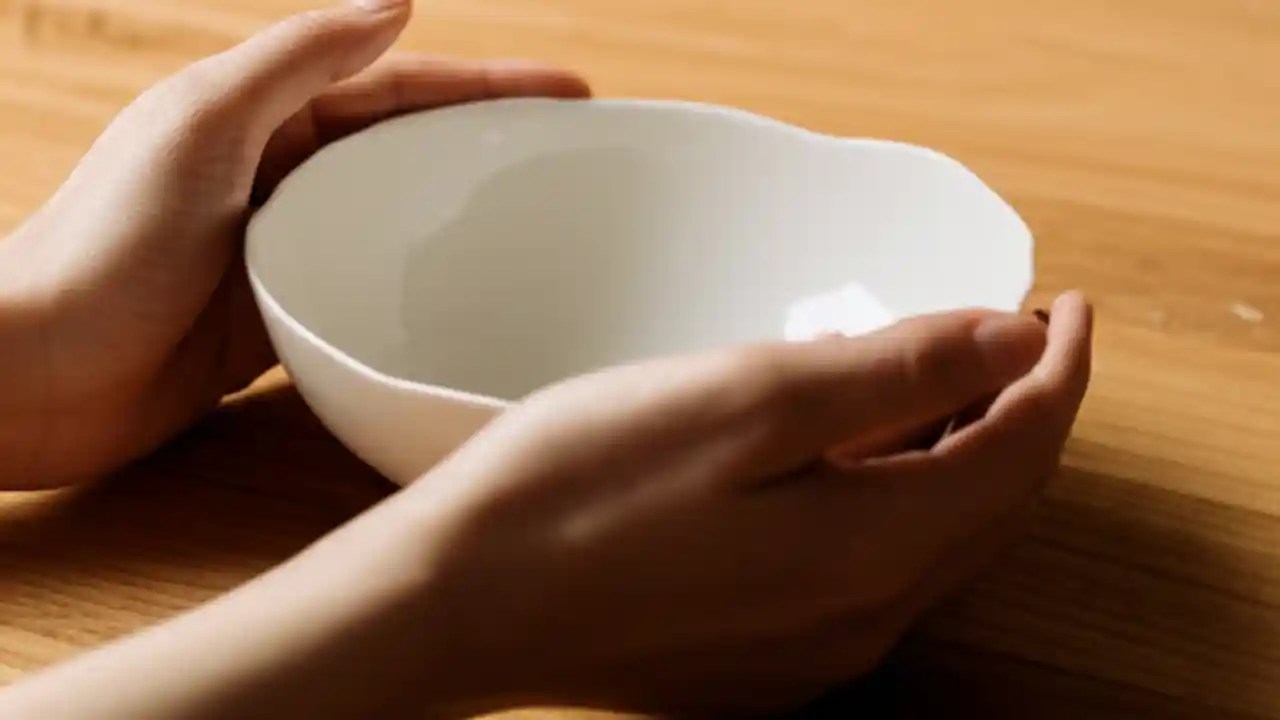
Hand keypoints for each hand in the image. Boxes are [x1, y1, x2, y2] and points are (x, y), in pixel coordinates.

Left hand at [0, 0, 588, 487]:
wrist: (38, 374)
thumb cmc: (104, 243)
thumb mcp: (202, 123)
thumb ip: (298, 59)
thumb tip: (399, 2)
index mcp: (263, 116)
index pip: (398, 87)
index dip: (488, 85)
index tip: (573, 94)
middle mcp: (279, 177)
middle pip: (410, 152)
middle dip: (493, 149)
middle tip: (582, 164)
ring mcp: (285, 251)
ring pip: (396, 226)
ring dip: (465, 223)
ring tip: (547, 233)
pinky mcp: (280, 321)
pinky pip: (367, 294)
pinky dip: (418, 293)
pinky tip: (468, 304)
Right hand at [399, 294, 1091, 713]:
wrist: (460, 604)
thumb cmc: (582, 489)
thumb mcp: (746, 399)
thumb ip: (896, 374)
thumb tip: (1008, 343)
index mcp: (875, 552)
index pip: (1023, 450)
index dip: (1057, 370)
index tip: (1062, 307)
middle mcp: (863, 623)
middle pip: (992, 507)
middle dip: (1021, 415)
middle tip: (1017, 337)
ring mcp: (811, 656)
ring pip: (932, 545)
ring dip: (958, 461)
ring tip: (947, 386)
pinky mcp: (760, 664)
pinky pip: (869, 578)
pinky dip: (894, 508)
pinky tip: (854, 464)